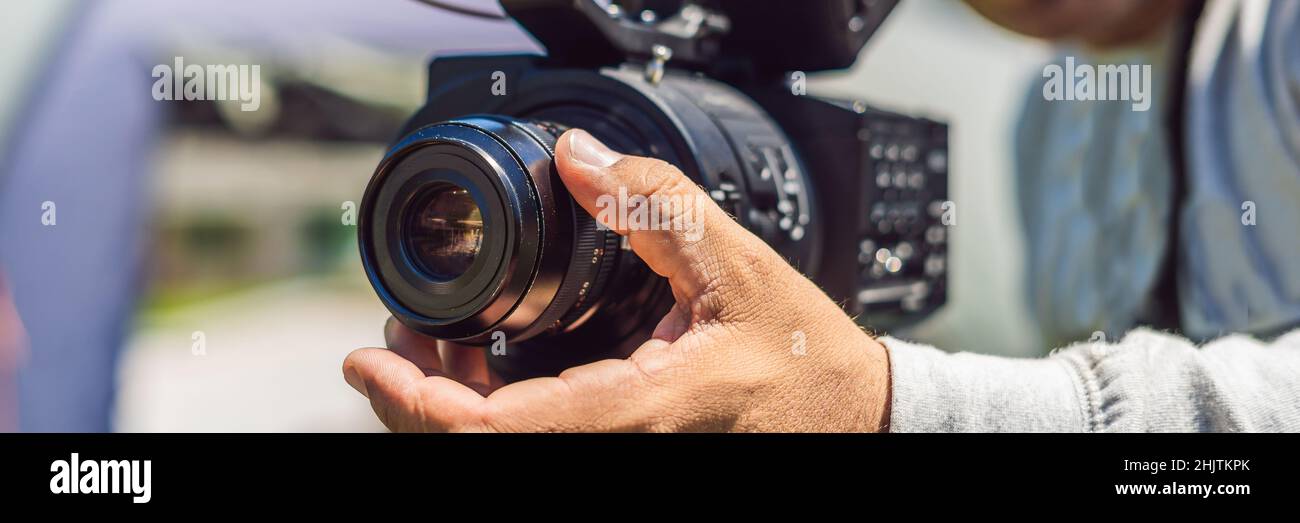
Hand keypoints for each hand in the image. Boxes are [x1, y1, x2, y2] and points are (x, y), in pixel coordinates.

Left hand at [343, 129, 891, 431]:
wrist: (853, 420)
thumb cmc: (807, 362)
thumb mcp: (740, 267)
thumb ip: (657, 206)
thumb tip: (581, 162)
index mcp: (636, 411)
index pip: (495, 430)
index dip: (415, 398)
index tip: (372, 356)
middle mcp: (615, 446)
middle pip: (477, 448)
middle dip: (415, 396)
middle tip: (396, 336)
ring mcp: (615, 452)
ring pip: (502, 449)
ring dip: (449, 403)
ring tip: (433, 340)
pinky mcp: (620, 445)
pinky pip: (537, 440)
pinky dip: (492, 409)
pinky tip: (487, 364)